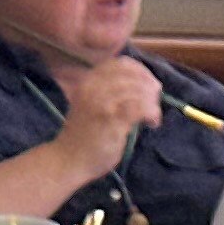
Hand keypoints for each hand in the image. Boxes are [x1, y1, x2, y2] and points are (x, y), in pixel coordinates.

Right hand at [52, 55, 163, 179]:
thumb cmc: (83, 136)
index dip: (141, 71)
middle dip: (150, 87)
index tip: (149, 84)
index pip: (121, 63)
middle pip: (133, 75)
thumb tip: (142, 86)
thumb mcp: (91, 104)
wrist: (68, 161)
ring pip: (139, 91)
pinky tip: (151, 123)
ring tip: (152, 117)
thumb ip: (109, 92)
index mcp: (89, 80)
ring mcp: (102, 102)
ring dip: (152, 102)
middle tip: (155, 102)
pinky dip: (152, 113)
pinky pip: (140, 108)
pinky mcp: (111, 120)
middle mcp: (94, 87)